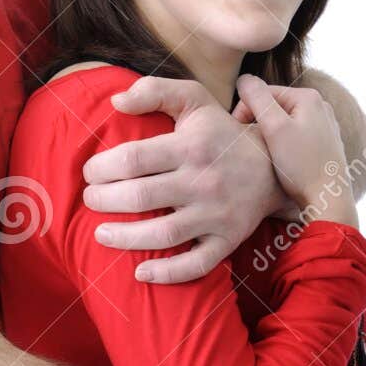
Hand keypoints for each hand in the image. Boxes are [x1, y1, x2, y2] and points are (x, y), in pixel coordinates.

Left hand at [81, 76, 291, 282]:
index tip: (90, 172)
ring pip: (163, 234)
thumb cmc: (221, 132)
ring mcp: (217, 214)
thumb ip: (154, 91)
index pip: (134, 159)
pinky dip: (167, 274)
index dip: (101, 167)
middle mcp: (204, 181)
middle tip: (90, 199)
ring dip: (124, 238)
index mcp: (191, 146)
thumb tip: (115, 101)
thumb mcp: (195, 99)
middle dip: (104, 200)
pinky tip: (141, 273)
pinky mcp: (228, 240)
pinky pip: (196, 264)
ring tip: (101, 233)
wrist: (275, 166)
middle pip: (141, 196)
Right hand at [234, 75, 357, 225]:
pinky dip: (283, 145)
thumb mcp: (274, 128)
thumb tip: (243, 79)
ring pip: (283, 123)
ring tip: (265, 155)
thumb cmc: (301, 166)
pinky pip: (295, 136)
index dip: (244, 111)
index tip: (238, 134)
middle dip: (257, 123)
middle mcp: (320, 106)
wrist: (329, 200)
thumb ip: (256, 98)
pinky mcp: (324, 144)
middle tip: (251, 146)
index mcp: (308, 96)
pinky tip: (281, 162)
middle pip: (273, 107)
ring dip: (268, 135)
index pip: (262, 92)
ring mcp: (324, 125)